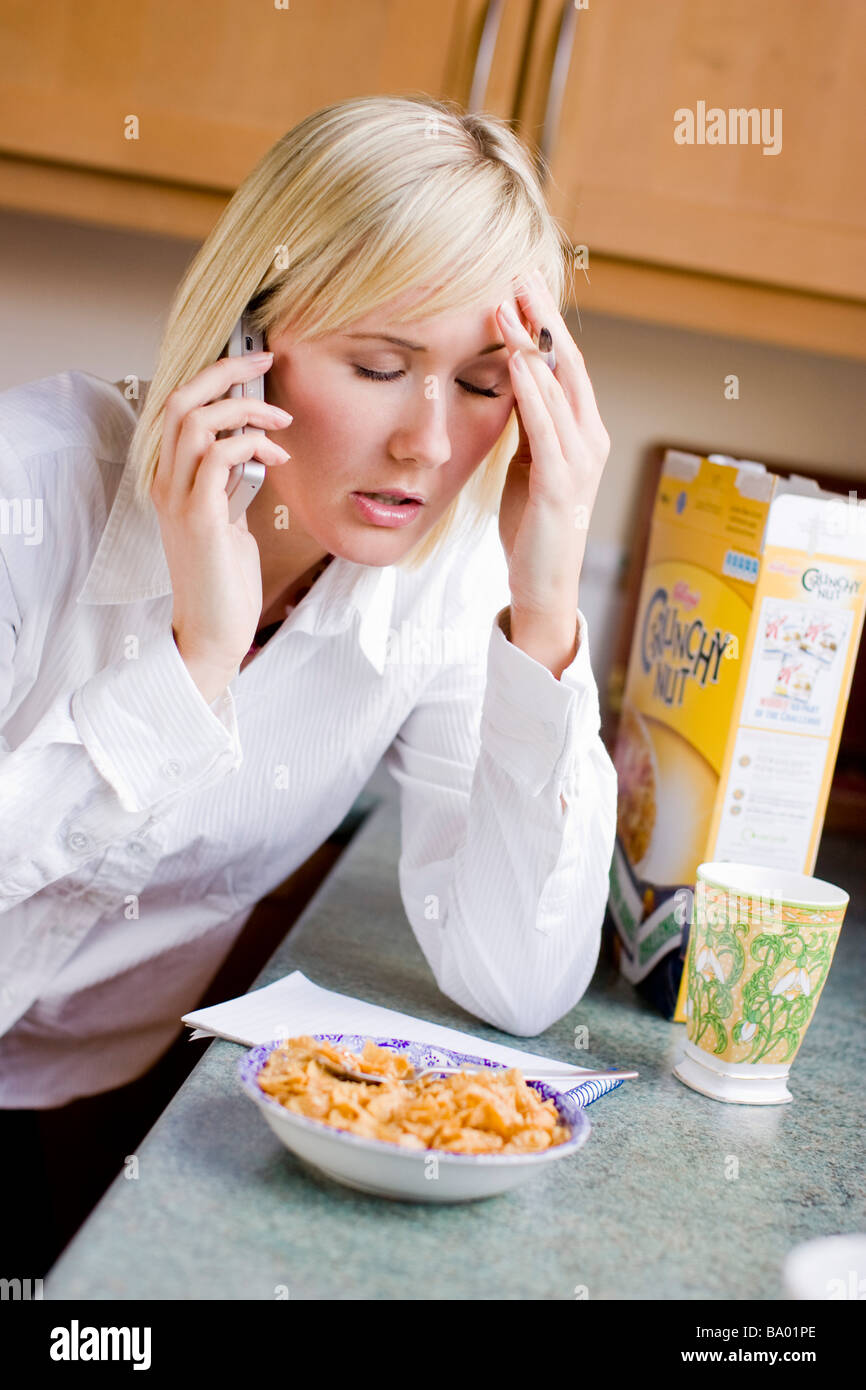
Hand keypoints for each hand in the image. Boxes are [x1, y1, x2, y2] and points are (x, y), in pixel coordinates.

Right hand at [151, 352, 293, 700]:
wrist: (213, 629)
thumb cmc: (224, 579)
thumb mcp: (228, 518)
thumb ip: (230, 482)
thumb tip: (252, 449)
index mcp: (170, 478)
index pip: (180, 407)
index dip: (215, 377)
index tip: (255, 365)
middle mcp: (166, 482)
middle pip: (182, 400)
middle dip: (225, 372)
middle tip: (266, 362)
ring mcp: (179, 499)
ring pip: (196, 420)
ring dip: (244, 409)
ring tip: (281, 422)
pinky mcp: (200, 517)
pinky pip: (217, 457)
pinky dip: (250, 445)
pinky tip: (276, 458)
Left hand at [495, 267, 609, 667]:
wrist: (543, 584)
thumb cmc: (531, 526)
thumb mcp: (528, 462)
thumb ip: (530, 423)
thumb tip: (516, 381)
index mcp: (583, 431)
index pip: (565, 364)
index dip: (545, 322)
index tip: (521, 283)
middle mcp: (590, 437)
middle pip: (568, 362)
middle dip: (543, 316)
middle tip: (519, 271)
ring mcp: (580, 460)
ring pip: (558, 387)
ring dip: (530, 342)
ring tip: (506, 303)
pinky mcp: (560, 483)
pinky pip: (545, 426)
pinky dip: (529, 389)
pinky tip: (514, 360)